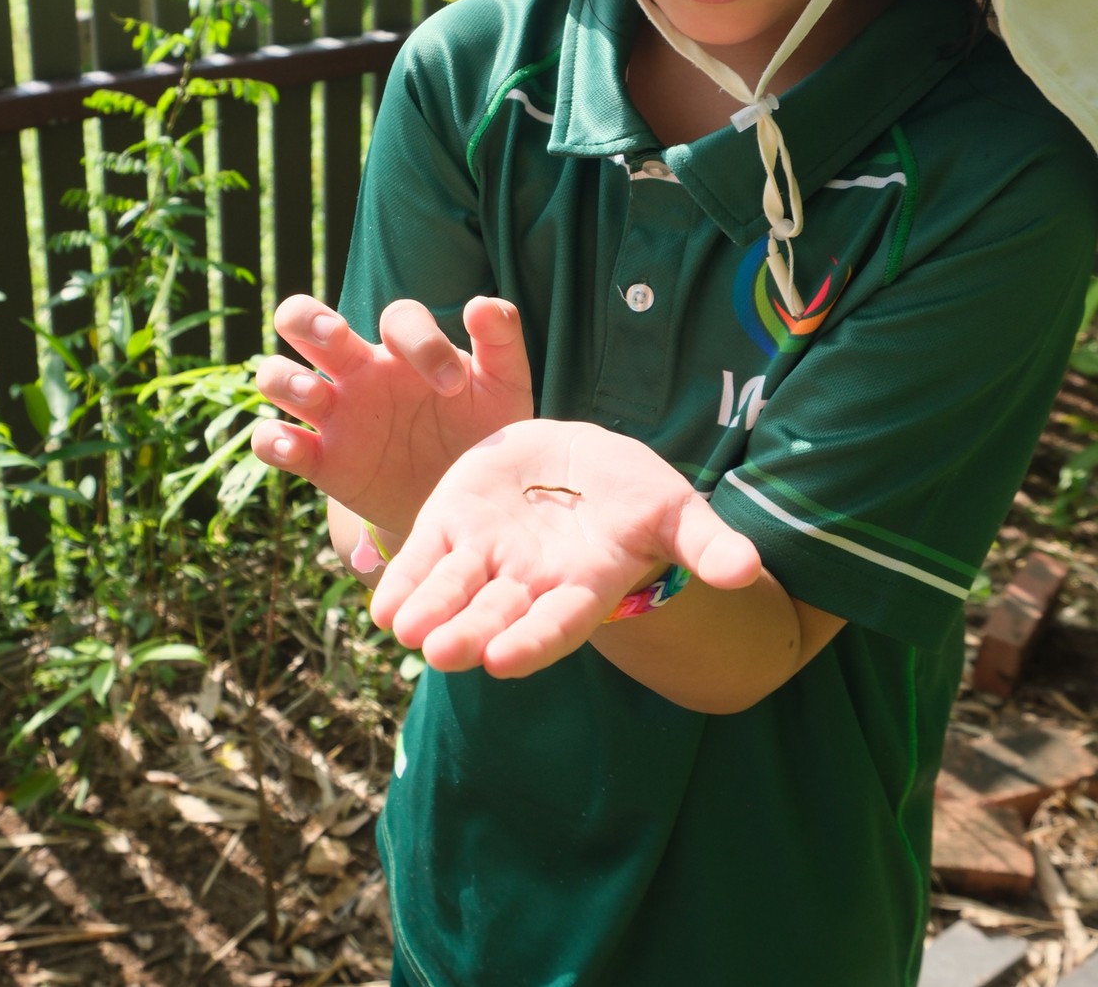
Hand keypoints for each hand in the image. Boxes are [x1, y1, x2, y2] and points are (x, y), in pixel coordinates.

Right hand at [251, 294, 533, 532]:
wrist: (461, 510)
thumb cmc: (481, 436)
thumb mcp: (503, 389)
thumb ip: (501, 341)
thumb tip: (481, 303)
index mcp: (402, 351)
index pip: (396, 317)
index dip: (421, 341)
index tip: (453, 387)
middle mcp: (357, 373)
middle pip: (300, 318)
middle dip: (308, 318)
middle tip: (335, 338)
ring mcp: (333, 416)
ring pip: (274, 375)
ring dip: (284, 378)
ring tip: (316, 396)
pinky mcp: (320, 462)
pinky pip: (272, 441)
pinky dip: (271, 440)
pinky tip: (293, 447)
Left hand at [369, 419, 762, 679]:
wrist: (581, 463)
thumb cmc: (634, 496)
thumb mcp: (673, 510)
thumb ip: (704, 542)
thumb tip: (746, 571)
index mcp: (581, 588)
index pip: (556, 625)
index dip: (532, 643)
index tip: (504, 663)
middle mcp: (527, 584)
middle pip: (496, 617)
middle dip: (468, 635)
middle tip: (440, 652)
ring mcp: (485, 558)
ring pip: (453, 592)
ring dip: (428, 611)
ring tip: (402, 630)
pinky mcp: (451, 526)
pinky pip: (422, 559)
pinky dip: (403, 580)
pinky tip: (381, 603)